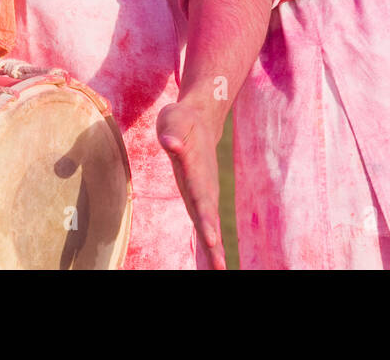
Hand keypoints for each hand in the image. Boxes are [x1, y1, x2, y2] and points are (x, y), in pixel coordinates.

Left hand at [157, 98, 225, 269]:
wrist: (199, 119)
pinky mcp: (200, 197)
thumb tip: (170, 143)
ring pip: (209, 222)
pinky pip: (204, 222)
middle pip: (208, 216)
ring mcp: (204, 191)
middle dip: (212, 241)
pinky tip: (214, 262)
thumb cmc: (181, 120)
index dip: (205, 217)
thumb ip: (172, 132)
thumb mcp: (173, 120)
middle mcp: (203, 184)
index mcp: (195, 168)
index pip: (200, 196)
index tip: (211, 238)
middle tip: (219, 266)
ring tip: (220, 270)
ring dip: (214, 247)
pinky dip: (209, 242)